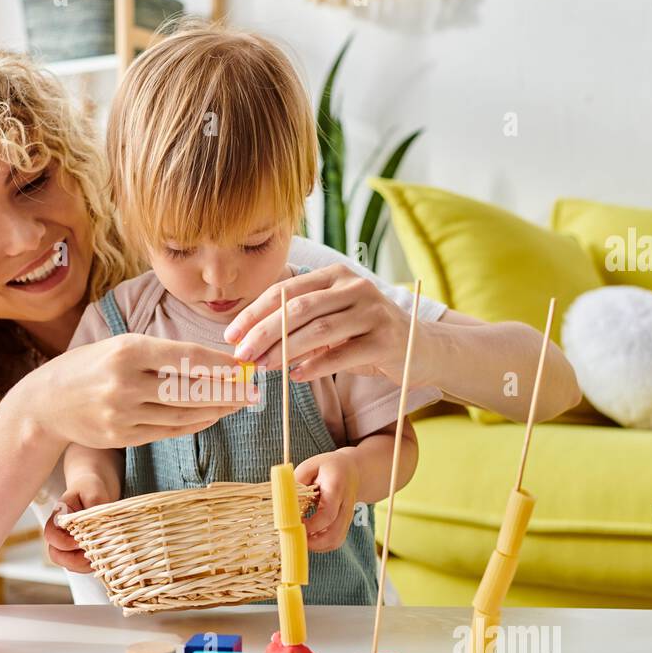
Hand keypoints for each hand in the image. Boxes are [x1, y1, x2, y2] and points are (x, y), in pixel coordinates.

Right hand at [23, 334, 249, 450]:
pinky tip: (212, 416)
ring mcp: (123, 413)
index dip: (221, 365)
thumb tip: (212, 361)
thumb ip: (160, 354)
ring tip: (239, 403)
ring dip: (216, 409)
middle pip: (190, 389)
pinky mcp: (123, 436)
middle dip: (228, 391)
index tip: (244, 366)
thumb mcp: (119, 347)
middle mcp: (125, 382)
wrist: (45, 403)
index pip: (186, 357)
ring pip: (183, 414)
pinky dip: (195, 424)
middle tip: (254, 390)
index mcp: (127, 350)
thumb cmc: (89, 367)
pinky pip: (169, 431)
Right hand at [44, 476, 117, 572]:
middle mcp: (60, 533)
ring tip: (100, 558)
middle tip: (91, 557)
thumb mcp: (93, 492)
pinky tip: (103, 559)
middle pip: (56, 555)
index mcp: (58, 517)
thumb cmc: (91, 488)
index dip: (63, 543)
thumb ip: (93, 510)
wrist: (95, 490)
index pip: (51, 535)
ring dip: (83, 565)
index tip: (79, 542)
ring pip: (68, 563)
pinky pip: (80, 565)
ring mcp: (68, 544)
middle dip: (73, 560)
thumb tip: (101, 530)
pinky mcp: (79, 551)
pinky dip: (90, 566)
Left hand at [222, 263, 429, 385]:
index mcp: (335, 276)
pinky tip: (295, 376)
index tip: (231, 335)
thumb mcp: (332, 321)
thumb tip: (251, 343)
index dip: (255, 313)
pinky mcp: (385, 339)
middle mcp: (355, 287)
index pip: (285, 290)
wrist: (420, 349)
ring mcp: (373, 312)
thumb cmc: (366, 336)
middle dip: (264, 332)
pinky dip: (315, 366)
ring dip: (284, 351)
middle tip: (241, 355)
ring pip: (319, 330)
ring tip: (262, 367)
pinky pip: (342, 354)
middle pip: (298, 308)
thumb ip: (299, 324)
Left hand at [294, 450, 358, 552]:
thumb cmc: (327, 467)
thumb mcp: (311, 466)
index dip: (311, 525)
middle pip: (334, 534)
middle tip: (293, 538)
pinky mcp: (344, 525)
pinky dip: (320, 545)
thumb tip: (282, 499)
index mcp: (337, 488)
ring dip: (316, 546)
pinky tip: (307, 538)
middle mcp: (345, 506)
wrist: (353, 471)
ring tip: (298, 539)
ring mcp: (347, 518)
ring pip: (335, 541)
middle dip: (313, 542)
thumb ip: (297, 481)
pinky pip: (334, 541)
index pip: (328, 513)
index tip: (294, 524)